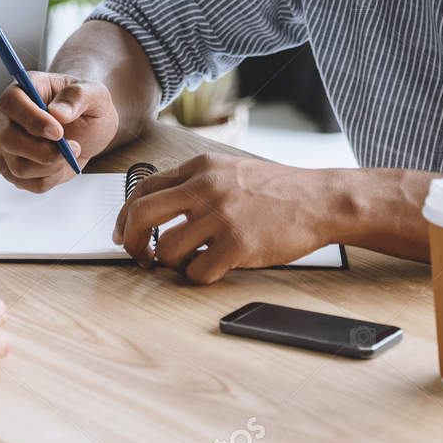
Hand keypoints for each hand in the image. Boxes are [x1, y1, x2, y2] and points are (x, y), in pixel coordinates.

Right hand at [0, 73, 118, 191]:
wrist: (88, 125)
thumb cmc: (85, 104)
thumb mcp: (94, 93)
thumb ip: (77, 96)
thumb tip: (58, 113)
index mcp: (21, 90)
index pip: (11, 103)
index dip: (32, 119)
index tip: (58, 132)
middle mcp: (7, 118)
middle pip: (8, 139)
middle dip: (44, 151)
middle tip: (73, 147)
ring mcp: (7, 146)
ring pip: (18, 167)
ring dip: (52, 166)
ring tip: (73, 151)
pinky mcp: (14, 169)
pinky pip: (29, 183)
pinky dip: (52, 178)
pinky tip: (62, 163)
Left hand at [112, 152, 333, 281]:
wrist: (319, 200)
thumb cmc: (277, 189)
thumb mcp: (230, 170)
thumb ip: (195, 182)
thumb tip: (156, 207)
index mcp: (200, 167)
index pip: (142, 188)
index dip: (125, 215)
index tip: (124, 233)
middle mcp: (205, 187)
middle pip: (141, 215)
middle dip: (132, 241)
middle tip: (140, 256)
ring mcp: (221, 216)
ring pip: (167, 249)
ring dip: (170, 263)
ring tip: (187, 261)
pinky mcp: (237, 245)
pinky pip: (197, 271)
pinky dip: (198, 275)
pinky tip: (211, 267)